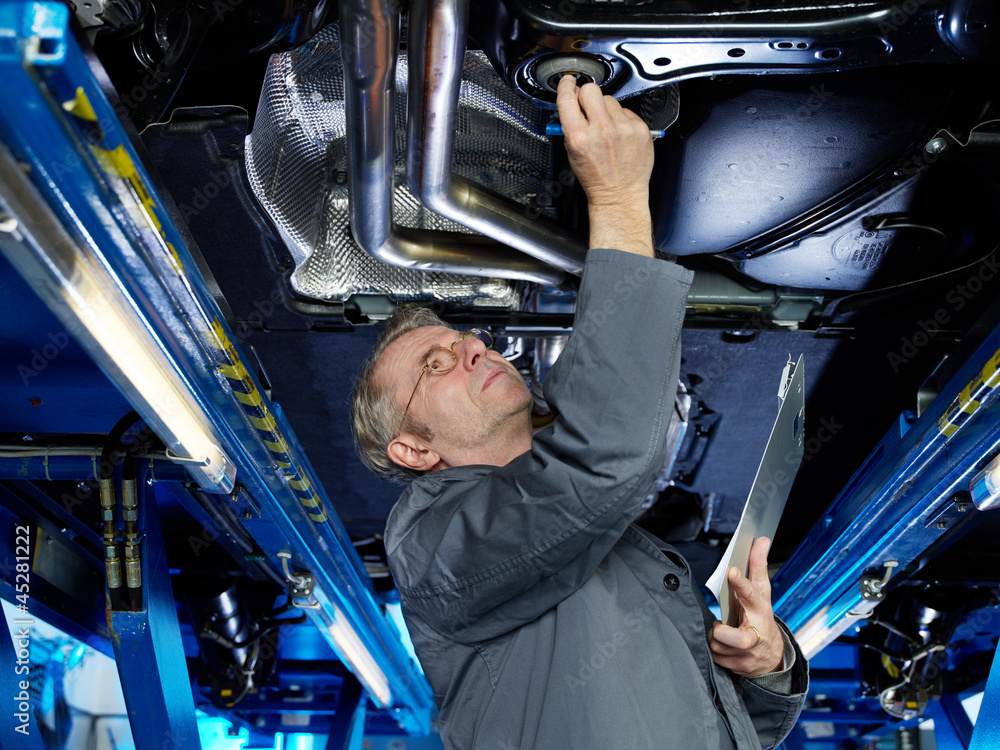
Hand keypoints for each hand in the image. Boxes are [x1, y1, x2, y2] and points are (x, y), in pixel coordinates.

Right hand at [555, 75, 653, 255]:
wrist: (619, 195)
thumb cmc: (596, 178)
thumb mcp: (572, 153)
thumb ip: (570, 125)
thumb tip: (572, 102)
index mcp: (580, 138)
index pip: (568, 98)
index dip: (566, 86)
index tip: (568, 82)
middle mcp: (602, 131)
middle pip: (591, 90)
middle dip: (587, 97)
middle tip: (588, 110)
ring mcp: (624, 129)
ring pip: (610, 99)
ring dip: (606, 109)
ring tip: (606, 129)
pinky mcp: (640, 129)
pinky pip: (627, 111)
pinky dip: (622, 119)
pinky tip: (619, 134)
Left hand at [708, 537, 784, 676]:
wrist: (771, 655)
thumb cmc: (761, 617)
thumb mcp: (762, 592)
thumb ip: (758, 566)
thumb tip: (761, 539)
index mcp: (760, 611)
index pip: (752, 595)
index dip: (741, 584)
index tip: (732, 572)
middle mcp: (756, 634)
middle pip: (738, 639)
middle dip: (722, 634)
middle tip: (719, 627)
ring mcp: (749, 655)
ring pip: (718, 647)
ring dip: (715, 640)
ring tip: (722, 634)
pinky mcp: (739, 667)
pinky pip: (716, 658)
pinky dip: (715, 652)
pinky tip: (723, 647)